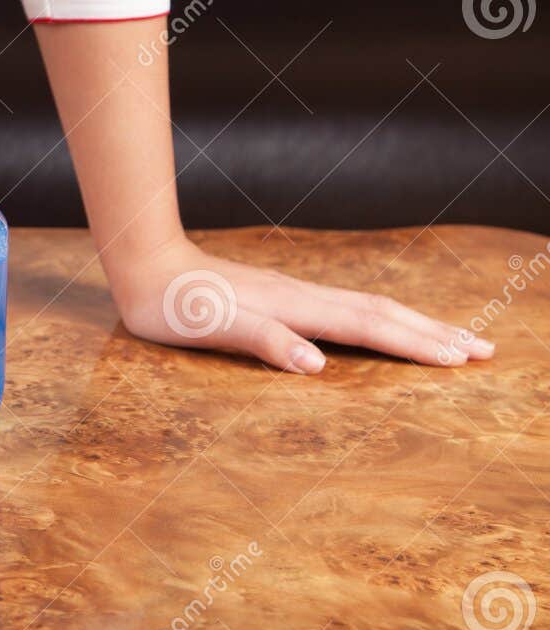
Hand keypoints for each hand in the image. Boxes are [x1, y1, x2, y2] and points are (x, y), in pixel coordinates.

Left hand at [110, 236, 494, 373]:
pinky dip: (378, 319)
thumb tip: (317, 364)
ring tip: (450, 337)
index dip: (414, 345)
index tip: (460, 360)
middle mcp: (302, 296)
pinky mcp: (279, 295)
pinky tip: (379, 325)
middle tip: (484, 350)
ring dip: (412, 322)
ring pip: (367, 307)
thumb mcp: (211, 328)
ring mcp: (293, 293)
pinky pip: (346, 308)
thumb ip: (263, 342)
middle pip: (381, 313)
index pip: (367, 328)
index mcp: (294, 308)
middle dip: (432, 332)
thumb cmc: (173, 304)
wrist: (145, 265)